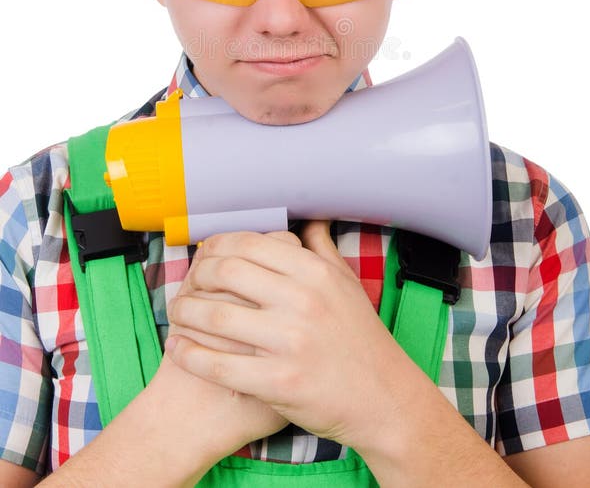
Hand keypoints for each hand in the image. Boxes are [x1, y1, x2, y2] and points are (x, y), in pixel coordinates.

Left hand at [166, 222, 409, 448]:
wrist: (383, 399)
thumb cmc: (362, 339)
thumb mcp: (347, 284)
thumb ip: (322, 249)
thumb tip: (308, 220)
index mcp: (315, 273)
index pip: (248, 244)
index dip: (215, 246)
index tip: (203, 255)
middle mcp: (301, 301)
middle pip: (225, 273)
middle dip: (194, 276)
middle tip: (186, 284)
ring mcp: (289, 343)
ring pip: (214, 317)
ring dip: (183, 312)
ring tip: (175, 313)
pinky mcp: (278, 383)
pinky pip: (218, 365)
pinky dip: (189, 354)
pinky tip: (179, 348)